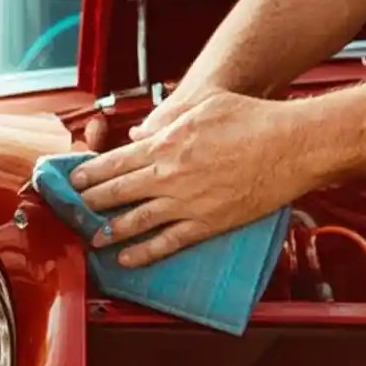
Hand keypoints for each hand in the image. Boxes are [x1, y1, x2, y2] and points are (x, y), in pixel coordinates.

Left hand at [69, 91, 318, 266]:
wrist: (292, 146)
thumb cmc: (252, 119)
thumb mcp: (203, 106)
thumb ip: (166, 120)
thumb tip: (138, 134)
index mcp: (166, 145)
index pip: (114, 162)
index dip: (90, 174)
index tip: (74, 181)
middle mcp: (169, 176)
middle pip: (117, 193)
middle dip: (90, 203)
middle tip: (74, 210)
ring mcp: (186, 203)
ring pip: (135, 221)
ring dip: (109, 231)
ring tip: (92, 237)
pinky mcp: (206, 224)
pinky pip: (167, 243)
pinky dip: (143, 253)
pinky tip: (127, 258)